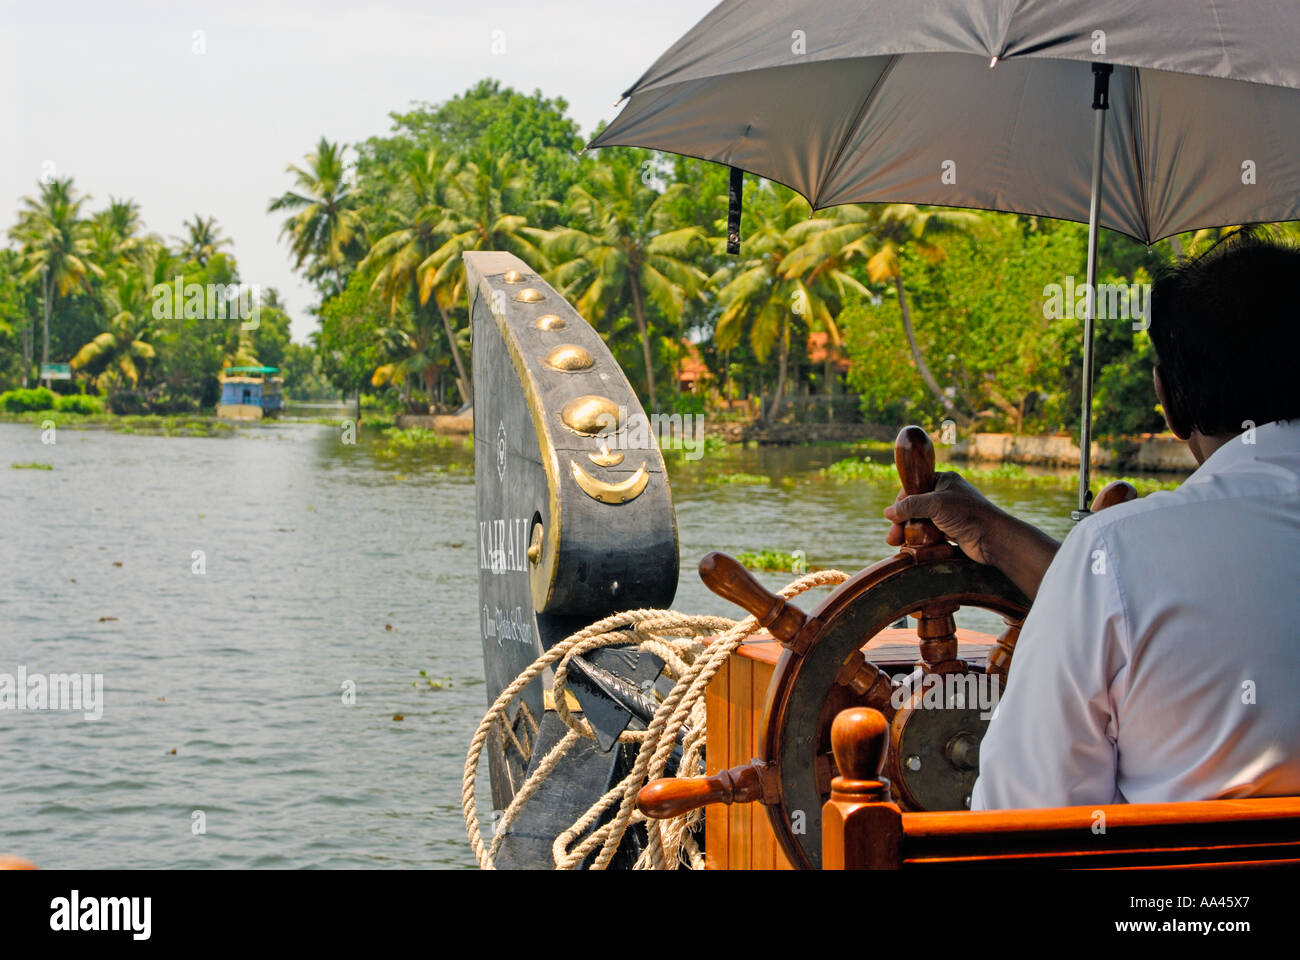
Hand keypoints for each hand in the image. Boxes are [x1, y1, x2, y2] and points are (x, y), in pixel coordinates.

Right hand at [883, 471, 1003, 564]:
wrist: (994, 539)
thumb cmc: (968, 515)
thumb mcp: (935, 504)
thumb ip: (910, 506)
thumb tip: (887, 512)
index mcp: (944, 481)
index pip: (915, 487)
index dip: (901, 502)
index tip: (892, 517)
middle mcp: (946, 496)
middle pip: (916, 507)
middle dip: (902, 522)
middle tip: (892, 537)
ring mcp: (950, 515)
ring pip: (922, 522)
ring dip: (909, 533)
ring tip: (897, 545)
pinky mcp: (953, 532)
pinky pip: (931, 535)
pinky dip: (921, 541)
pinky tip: (912, 549)